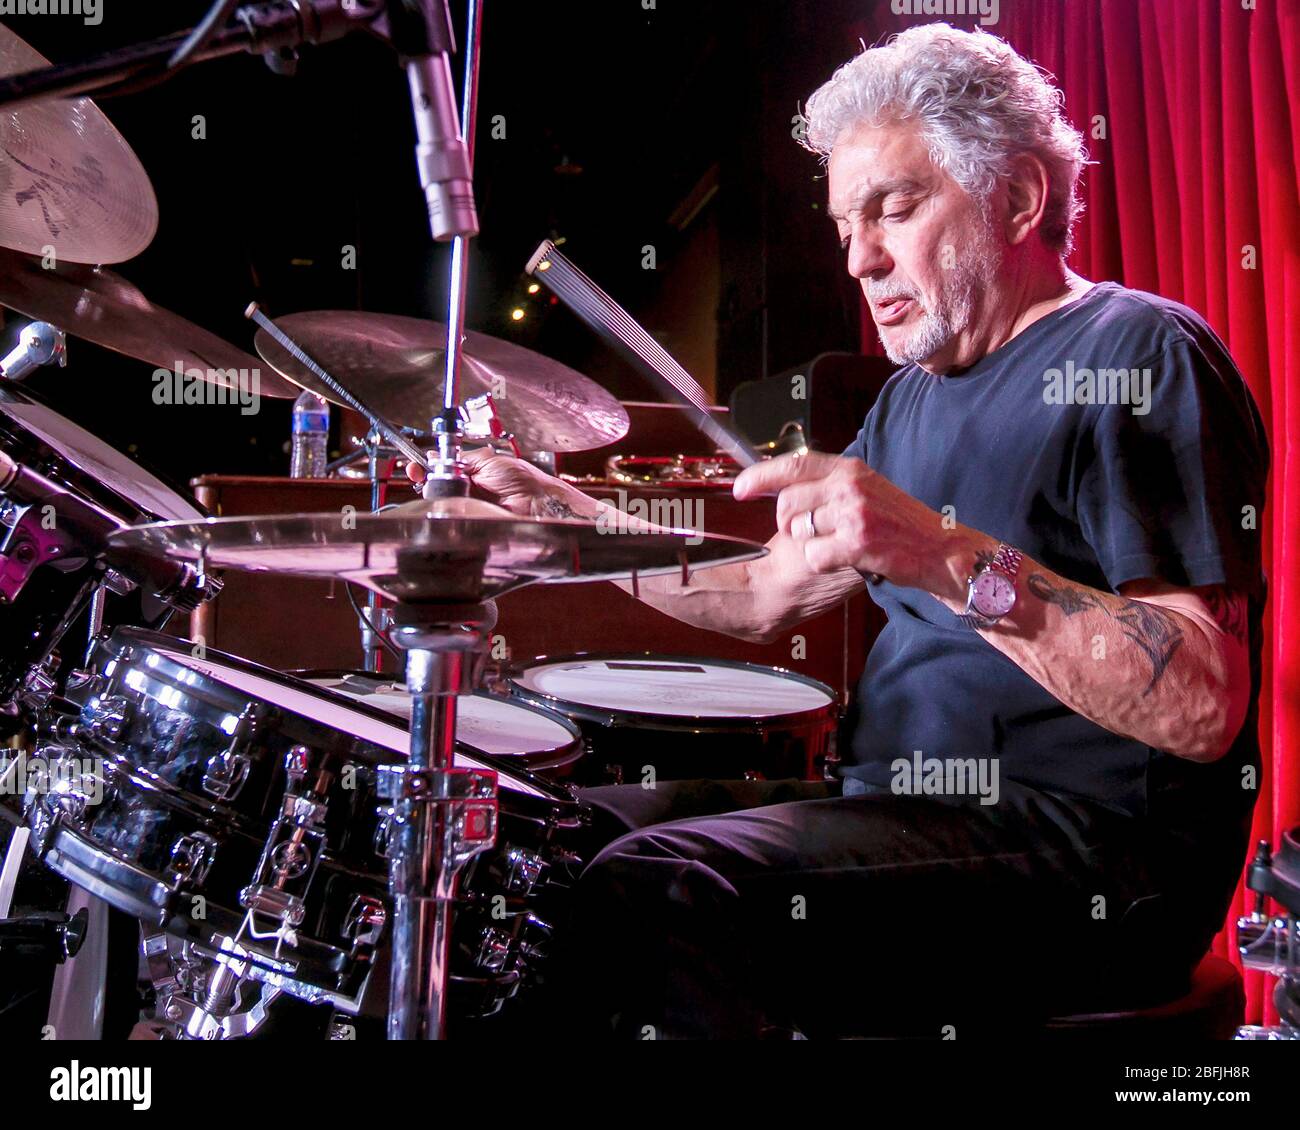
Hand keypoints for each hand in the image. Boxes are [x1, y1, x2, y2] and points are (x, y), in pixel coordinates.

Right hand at [406, 448, 591, 518]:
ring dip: (434, 496)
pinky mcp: (472, 525)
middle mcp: (470, 492)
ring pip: (442, 504)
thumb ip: (462, 458)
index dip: (427, 468)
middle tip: (418, 476)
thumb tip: (437, 456)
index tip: (416, 466)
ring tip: (433, 489)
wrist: (539, 505)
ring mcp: (470, 510)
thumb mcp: (489, 460)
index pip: (442, 470)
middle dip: (426, 481)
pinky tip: (444, 506)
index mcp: (474, 474)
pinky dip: (446, 512)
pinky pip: (452, 519)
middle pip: (437, 488)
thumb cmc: (524, 481)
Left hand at [732, 451, 986, 597]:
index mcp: (850, 469)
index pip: (794, 464)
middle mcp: (849, 486)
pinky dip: (822, 562)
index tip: (740, 489)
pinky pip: (813, 555)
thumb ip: (832, 485)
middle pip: (787, 503)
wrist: (941, 550)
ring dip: (810, 544)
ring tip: (837, 545)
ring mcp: (853, 514)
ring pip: (798, 532)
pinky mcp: (857, 543)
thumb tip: (786, 487)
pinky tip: (844, 559)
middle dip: (787, 524)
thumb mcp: (868, 490)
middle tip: (808, 533)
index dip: (760, 476)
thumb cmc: (902, 524)